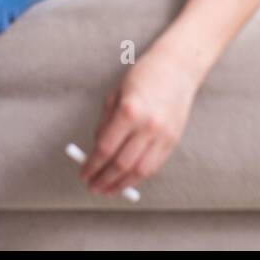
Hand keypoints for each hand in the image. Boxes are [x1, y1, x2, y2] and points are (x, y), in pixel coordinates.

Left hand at [79, 46, 199, 196]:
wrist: (177, 68)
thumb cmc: (141, 77)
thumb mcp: (115, 94)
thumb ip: (105, 123)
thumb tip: (95, 150)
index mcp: (128, 111)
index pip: (106, 148)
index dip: (92, 165)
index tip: (83, 174)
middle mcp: (148, 126)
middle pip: (122, 163)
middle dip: (104, 179)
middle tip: (92, 187)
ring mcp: (163, 136)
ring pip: (140, 170)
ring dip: (122, 184)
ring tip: (107, 190)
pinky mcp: (174, 141)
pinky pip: (155, 165)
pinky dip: (139, 177)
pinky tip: (127, 181)